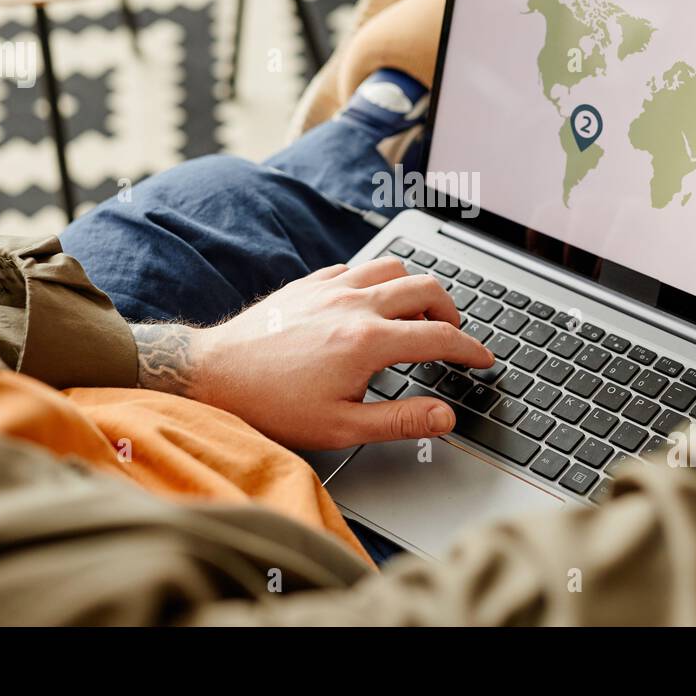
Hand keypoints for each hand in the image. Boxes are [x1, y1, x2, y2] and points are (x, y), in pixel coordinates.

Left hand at [184, 257, 492, 448]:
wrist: (212, 374)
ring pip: (393, 267)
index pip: (439, 336)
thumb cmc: (271, 406)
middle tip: (454, 335)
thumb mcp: (341, 428)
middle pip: (425, 289)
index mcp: (368, 342)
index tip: (483, 359)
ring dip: (415, 288)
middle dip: (451, 310)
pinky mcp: (307, 284)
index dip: (470, 349)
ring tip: (418, 315)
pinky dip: (376, 281)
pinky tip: (371, 303)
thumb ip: (400, 420)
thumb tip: (445, 418)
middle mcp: (354, 305)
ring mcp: (330, 289)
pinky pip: (356, 268)